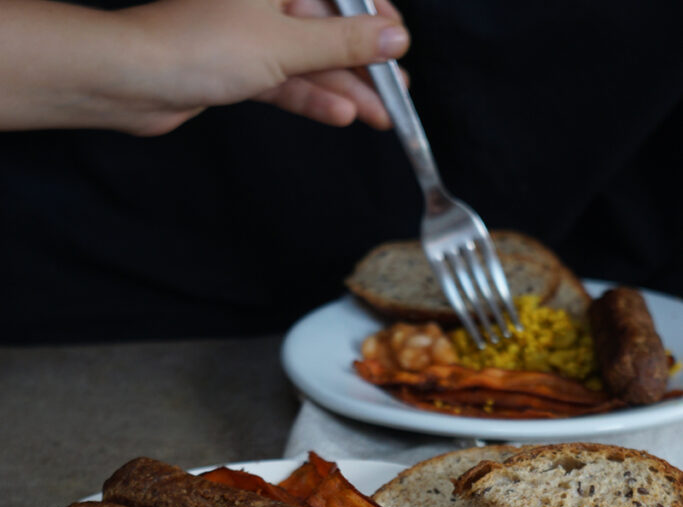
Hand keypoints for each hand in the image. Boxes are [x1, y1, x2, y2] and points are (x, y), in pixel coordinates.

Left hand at [0, 0, 409, 133]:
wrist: (135, 81)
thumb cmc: (199, 46)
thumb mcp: (285, 43)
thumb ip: (344, 42)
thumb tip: (394, 40)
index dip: (373, 18)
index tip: (398, 47)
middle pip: (328, 26)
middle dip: (364, 61)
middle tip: (397, 92)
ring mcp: (251, 33)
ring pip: (310, 59)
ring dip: (345, 88)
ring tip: (381, 115)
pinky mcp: (239, 67)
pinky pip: (287, 81)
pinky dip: (313, 98)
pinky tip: (342, 115)